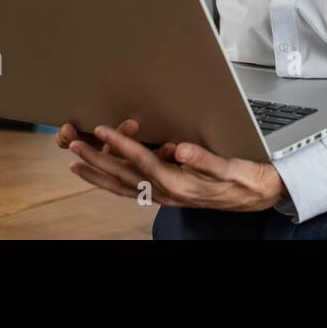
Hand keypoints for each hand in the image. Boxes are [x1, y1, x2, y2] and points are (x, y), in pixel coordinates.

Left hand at [59, 118, 286, 211]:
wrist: (253, 194)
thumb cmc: (241, 178)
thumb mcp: (228, 166)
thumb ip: (203, 159)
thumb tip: (181, 150)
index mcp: (178, 184)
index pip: (142, 161)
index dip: (120, 145)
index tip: (101, 131)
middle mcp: (166, 193)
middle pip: (123, 175)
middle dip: (96, 160)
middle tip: (73, 144)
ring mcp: (163, 196)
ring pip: (122, 186)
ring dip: (97, 174)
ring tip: (74, 163)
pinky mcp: (164, 194)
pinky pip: (130, 190)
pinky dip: (112, 182)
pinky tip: (102, 175)